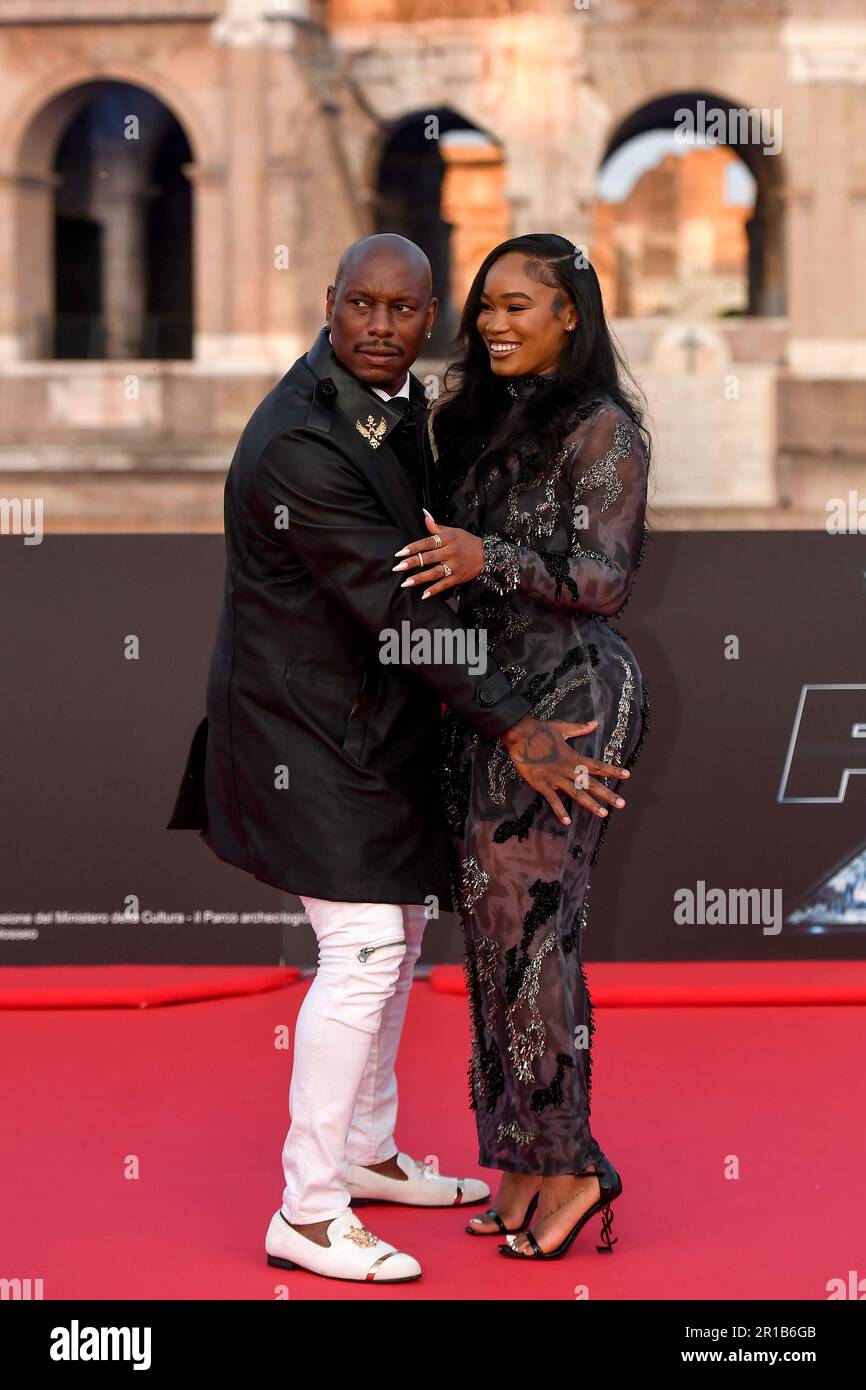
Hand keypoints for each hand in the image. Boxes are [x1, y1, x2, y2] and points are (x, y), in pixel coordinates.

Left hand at [392, 509, 483, 598]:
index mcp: (448, 539)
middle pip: (429, 558)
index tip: (400, 553)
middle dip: (412, 563)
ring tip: (406, 583)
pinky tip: (424, 594)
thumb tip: (425, 515)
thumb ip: (436, 526)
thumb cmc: (467, 541)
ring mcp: (455, 566)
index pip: (428, 542)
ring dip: (420, 578)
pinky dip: (434, 590)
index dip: (413, 547)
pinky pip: (445, 584)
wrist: (488, 554)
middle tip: (397, 567)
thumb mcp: (453, 531)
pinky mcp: (459, 577)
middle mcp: (451, 552)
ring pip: (435, 572)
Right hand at [500, 716, 629, 825]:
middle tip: (621, 803)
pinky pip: (552, 799)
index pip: (597, 765)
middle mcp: (567, 768)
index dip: (612, 770)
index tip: (627, 775)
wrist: (520, 733)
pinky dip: (559, 810)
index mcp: (573, 756)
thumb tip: (595, 723)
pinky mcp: (541, 783)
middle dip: (607, 794)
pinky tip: (567, 821)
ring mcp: (554, 777)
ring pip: (576, 793)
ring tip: (603, 813)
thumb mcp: (562, 728)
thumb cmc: (540, 730)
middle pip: (591, 783)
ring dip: (590, 804)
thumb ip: (580, 728)